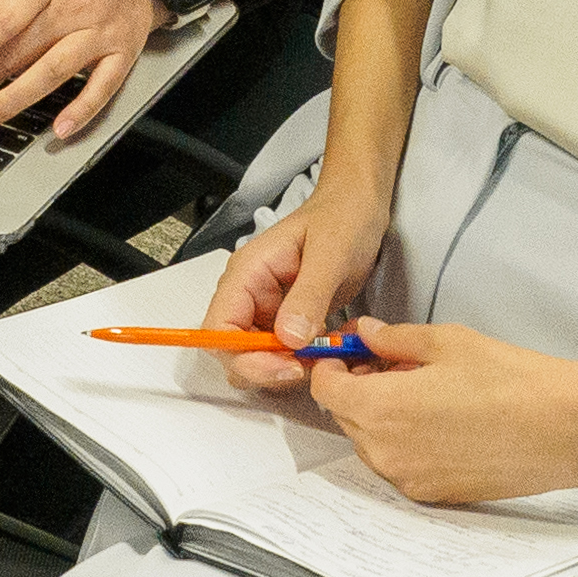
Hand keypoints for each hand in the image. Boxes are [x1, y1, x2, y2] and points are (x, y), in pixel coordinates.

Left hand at [0, 0, 159, 138]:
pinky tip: (60, 128)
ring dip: (18, 97)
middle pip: (18, 51)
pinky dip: (81, 110)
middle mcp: (73, 7)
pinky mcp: (122, 54)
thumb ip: (10, 8)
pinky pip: (101, 87)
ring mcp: (99, 33)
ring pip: (54, 71)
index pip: (2, 20)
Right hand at [206, 167, 395, 396]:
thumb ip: (309, 295)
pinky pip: (284, 353)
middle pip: (233, 350)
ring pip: (258, 357)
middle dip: (265, 368)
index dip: (242, 356)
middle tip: (305, 369)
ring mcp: (268, 310)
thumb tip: (288, 339)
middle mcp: (250, 295)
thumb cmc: (342, 218)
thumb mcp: (330, 253)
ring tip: (321, 357)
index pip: (219, 328)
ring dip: (286, 368)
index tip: (284, 366)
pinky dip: (303, 361)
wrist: (358, 207)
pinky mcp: (288, 320)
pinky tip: (328, 351)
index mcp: (247, 273)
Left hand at [306, 319, 577, 504]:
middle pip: (346, 416)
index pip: (325, 389)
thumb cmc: (513, 380)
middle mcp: (386, 452)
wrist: (566, 429)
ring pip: (372, 443)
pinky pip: (400, 465)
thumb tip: (366, 332)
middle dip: (358, 388)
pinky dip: (406, 442)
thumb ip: (396, 339)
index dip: (333, 364)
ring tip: (424, 392)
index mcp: (381, 409)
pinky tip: (443, 421)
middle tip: (392, 364)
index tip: (352, 351)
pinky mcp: (435, 495)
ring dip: (382, 417)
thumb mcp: (449, 342)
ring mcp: (409, 479)